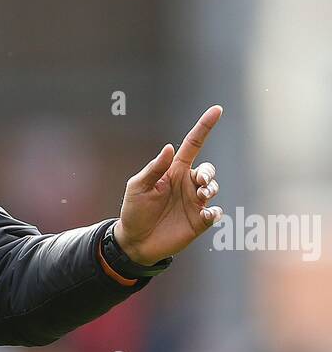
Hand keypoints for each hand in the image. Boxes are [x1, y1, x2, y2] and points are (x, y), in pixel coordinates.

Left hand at [113, 105, 223, 265]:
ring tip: (201, 195)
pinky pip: (214, 214)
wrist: (134, 242)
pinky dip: (214, 212)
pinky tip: (207, 215)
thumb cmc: (134, 211)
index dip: (205, 127)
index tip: (217, 110)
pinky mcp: (199, 222)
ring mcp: (194, 203)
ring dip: (211, 189)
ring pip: (213, 188)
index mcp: (173, 171)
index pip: (193, 145)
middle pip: (207, 170)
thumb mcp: (138, 187)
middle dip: (208, 172)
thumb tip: (169, 148)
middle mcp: (187, 185)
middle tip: (200, 182)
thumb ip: (154, 169)